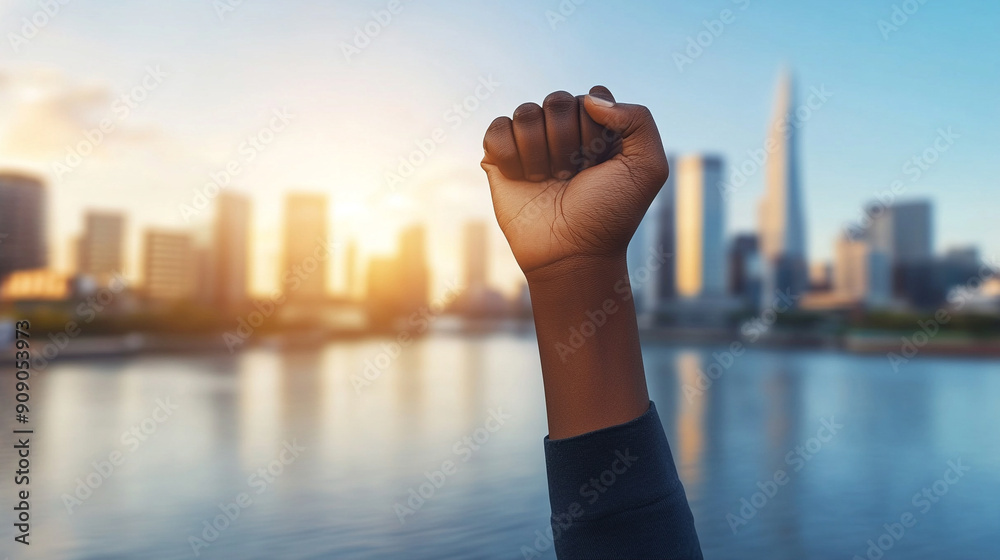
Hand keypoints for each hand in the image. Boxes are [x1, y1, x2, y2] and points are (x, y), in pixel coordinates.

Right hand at [481, 86, 667, 281]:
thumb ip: (638, 118)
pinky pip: (497, 129)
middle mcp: (562, 130)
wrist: (571, 253)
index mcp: (597, 128)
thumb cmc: (610, 214)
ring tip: (549, 181)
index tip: (601, 164)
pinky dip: (510, 155)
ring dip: (540, 153)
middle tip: (573, 176)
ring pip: (526, 113)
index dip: (595, 131)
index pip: (591, 97)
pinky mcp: (500, 158)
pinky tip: (523, 179)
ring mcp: (530, 142)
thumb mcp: (647, 167)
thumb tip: (589, 99)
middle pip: (557, 101)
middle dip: (567, 143)